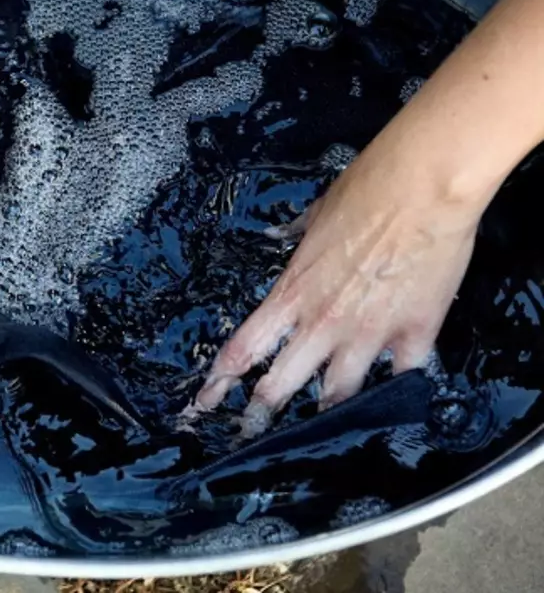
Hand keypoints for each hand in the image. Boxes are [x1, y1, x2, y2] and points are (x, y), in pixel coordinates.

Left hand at [195, 133, 484, 434]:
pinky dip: (397, 391)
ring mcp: (369, 334)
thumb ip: (295, 234)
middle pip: (280, 385)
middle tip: (249, 435)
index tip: (202, 405)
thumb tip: (280, 235)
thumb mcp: (315, 213)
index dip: (219, 382)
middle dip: (260, 416)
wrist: (421, 188)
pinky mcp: (414, 334)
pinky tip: (393, 402)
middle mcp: (323, 322)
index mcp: (292, 293)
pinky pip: (402, 377)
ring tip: (318, 431)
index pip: (243, 348)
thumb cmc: (365, 191)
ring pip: (339, 394)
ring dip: (326, 413)